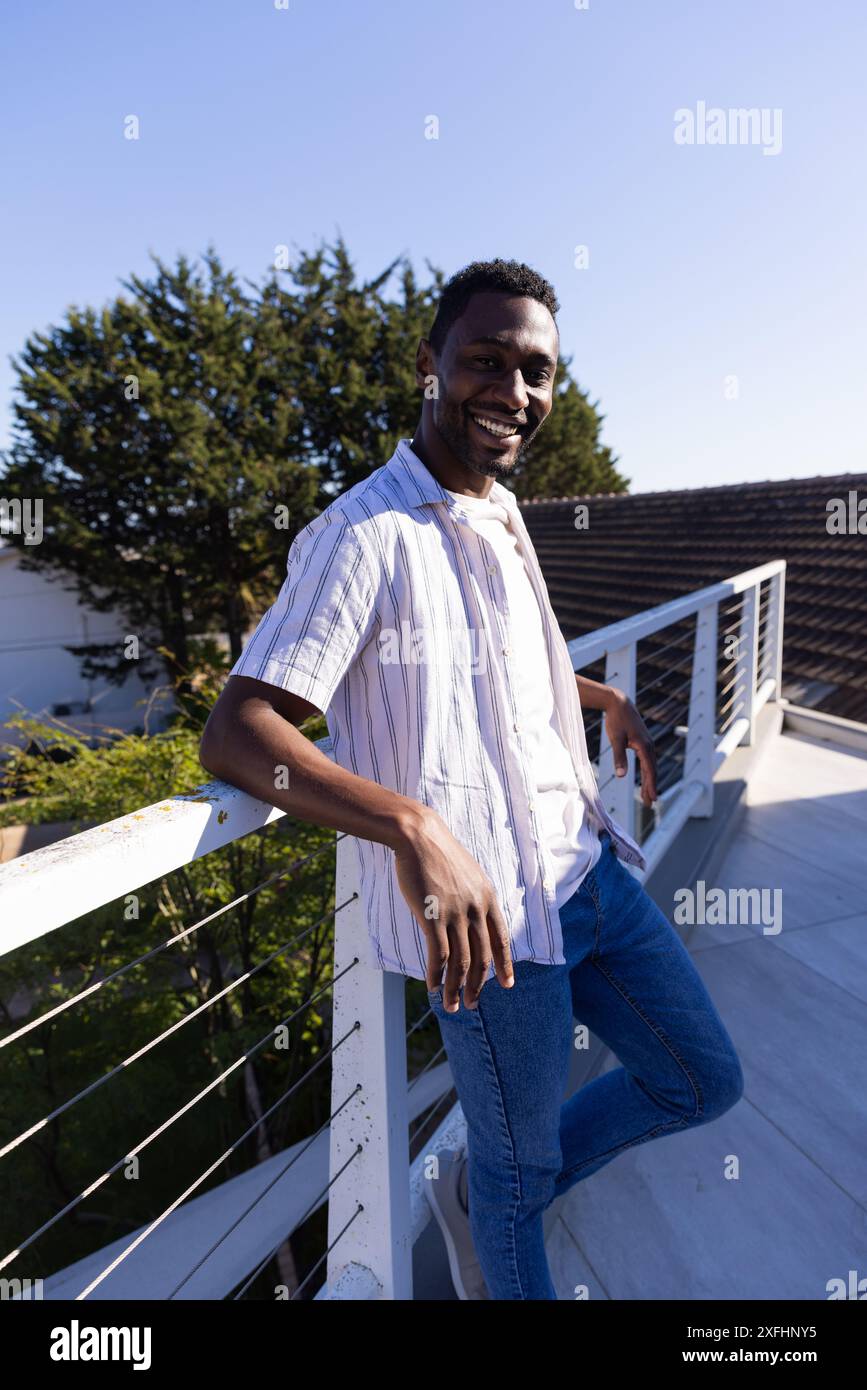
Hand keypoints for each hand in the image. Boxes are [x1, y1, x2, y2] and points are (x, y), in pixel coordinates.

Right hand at [392, 807, 513, 1011]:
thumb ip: (473, 899)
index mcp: (488, 898)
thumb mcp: (468, 875)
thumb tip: (470, 922)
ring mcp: (456, 914)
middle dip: (477, 985)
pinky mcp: (434, 916)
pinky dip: (437, 975)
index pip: (501, 939)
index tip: (506, 984)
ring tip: (451, 1005)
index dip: (505, 965)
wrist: (420, 837)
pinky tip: (433, 987)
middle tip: (471, 1004)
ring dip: (456, 988)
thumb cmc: (439, 854)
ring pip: (460, 962)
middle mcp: (476, 909)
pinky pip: (438, 954)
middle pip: (481, 957)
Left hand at [604, 689, 657, 807]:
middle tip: (649, 804)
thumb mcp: (615, 739)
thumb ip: (619, 757)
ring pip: (650, 767)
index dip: (650, 786)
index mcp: (644, 746)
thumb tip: (621, 776)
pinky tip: (645, 778)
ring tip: (647, 796)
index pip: (649, 771)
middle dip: (651, 787)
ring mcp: (647, 744)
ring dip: (649, 781)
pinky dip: (647, 772)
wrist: (619, 703)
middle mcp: (649, 746)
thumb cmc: (616, 720)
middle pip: (652, 771)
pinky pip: (647, 761)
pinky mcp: (643, 742)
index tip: (651, 799)